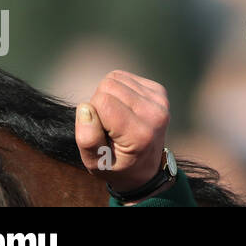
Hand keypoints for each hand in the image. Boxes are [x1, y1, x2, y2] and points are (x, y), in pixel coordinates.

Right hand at [75, 70, 170, 199]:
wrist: (145, 167)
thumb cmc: (116, 165)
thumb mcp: (95, 162)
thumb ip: (87, 138)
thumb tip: (85, 107)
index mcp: (140, 134)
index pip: (103, 101)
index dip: (92, 113)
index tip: (100, 130)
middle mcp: (155, 113)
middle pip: (108, 85)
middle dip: (99, 102)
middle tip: (107, 124)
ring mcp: (160, 100)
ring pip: (116, 78)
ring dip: (109, 95)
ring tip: (115, 117)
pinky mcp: (159, 90)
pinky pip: (126, 77)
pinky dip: (119, 90)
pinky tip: (124, 108)